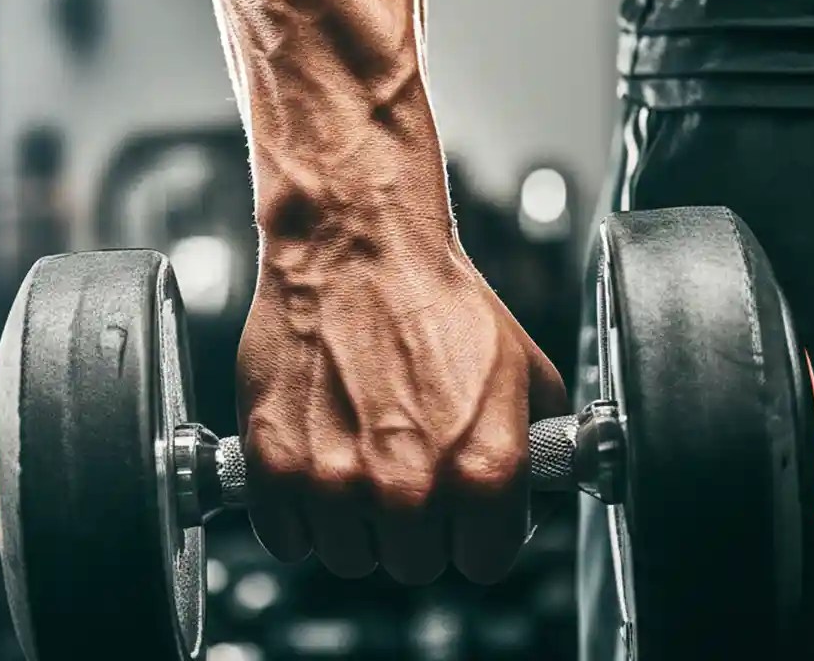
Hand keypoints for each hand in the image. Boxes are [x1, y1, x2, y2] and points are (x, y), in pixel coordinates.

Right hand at [236, 229, 567, 584]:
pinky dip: (297, 513)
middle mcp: (410, 488)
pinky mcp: (275, 466)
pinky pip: (288, 539)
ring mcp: (336, 482)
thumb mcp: (525, 372)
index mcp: (482, 469)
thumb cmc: (435, 300)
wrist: (356, 247)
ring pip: (349, 558)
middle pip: (414, 565)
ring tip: (357, 462)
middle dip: (414, 528)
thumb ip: (538, 452)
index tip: (458, 509)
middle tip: (403, 472)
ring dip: (354, 523)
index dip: (473, 532)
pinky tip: (315, 463)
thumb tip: (533, 502)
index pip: (483, 562)